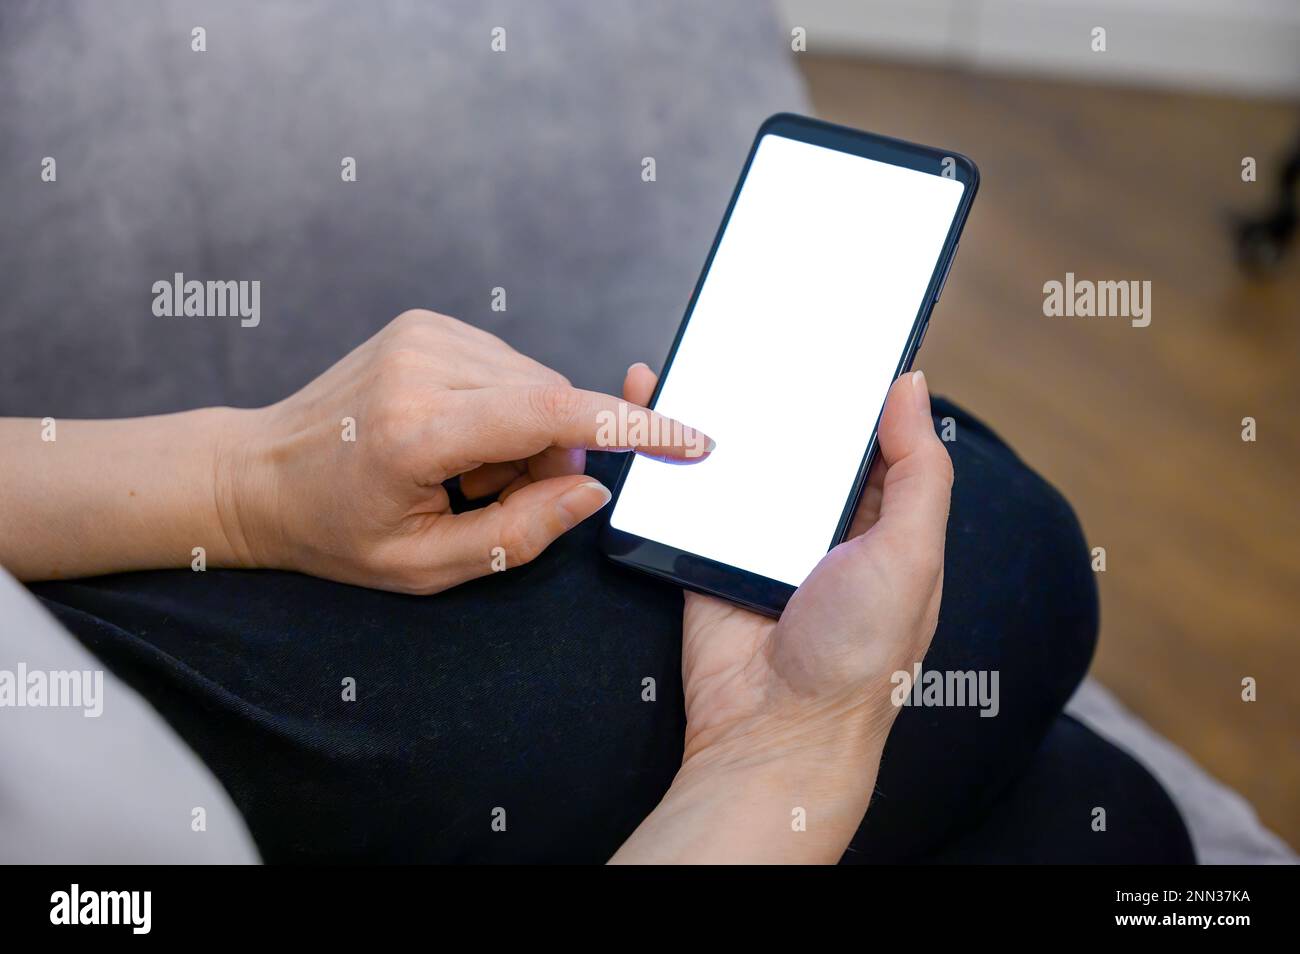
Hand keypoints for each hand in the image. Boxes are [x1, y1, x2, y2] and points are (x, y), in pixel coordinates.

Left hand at [217, 311, 711, 592]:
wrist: (258, 474)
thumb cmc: (336, 531)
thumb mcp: (426, 566)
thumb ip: (520, 533)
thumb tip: (594, 492)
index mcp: (414, 432)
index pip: (550, 414)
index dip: (631, 428)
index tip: (690, 441)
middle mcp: (421, 367)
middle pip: (551, 401)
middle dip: (555, 456)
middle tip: (498, 496)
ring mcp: (423, 335)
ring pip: (537, 383)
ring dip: (528, 433)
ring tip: (464, 470)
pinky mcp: (426, 323)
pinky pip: (511, 368)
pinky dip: (505, 409)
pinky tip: (457, 437)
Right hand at [612, 362, 951, 862]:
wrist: (774, 730)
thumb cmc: (859, 655)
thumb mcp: (911, 555)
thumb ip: (919, 471)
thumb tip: (912, 385)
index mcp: (879, 522)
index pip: (869, 437)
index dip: (855, 386)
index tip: (837, 327)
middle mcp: (818, 526)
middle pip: (796, 438)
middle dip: (777, 386)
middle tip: (759, 320)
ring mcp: (757, 536)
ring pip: (737, 455)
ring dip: (719, 405)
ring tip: (703, 343)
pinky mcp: (703, 550)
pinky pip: (684, 489)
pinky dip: (667, 448)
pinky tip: (653, 398)